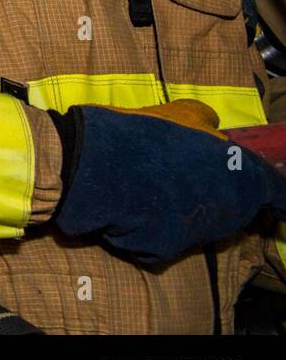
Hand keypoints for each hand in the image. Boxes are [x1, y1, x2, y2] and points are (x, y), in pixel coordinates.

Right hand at [51, 106, 285, 263]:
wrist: (91, 161)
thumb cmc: (137, 132)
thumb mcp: (178, 111)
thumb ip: (204, 120)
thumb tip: (215, 125)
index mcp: (238, 172)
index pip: (273, 188)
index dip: (276, 193)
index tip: (272, 195)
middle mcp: (225, 207)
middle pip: (234, 207)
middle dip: (220, 195)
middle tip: (188, 178)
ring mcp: (196, 231)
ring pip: (201, 224)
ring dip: (188, 209)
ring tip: (156, 188)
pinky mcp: (165, 249)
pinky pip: (168, 239)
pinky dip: (157, 227)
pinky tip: (137, 209)